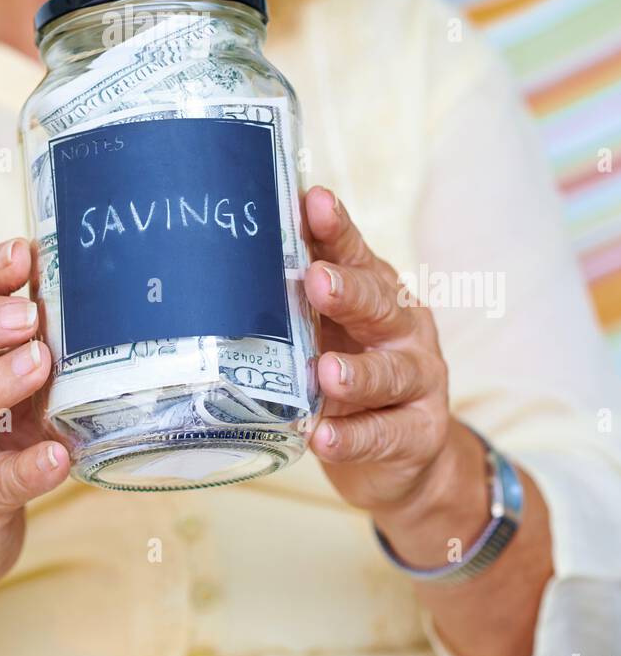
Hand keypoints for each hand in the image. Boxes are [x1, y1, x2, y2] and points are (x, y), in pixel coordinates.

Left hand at [302, 186, 457, 525]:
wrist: (401, 454)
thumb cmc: (348, 369)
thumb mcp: (326, 326)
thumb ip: (298, 295)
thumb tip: (236, 254)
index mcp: (378, 290)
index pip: (355, 253)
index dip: (336, 229)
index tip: (314, 202)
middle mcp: (404, 328)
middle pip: (379, 304)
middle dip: (348, 291)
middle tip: (317, 280)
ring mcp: (418, 380)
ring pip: (390, 373)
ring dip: (358, 373)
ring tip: (327, 372)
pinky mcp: (418, 433)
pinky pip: (384, 435)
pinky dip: (352, 438)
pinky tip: (323, 436)